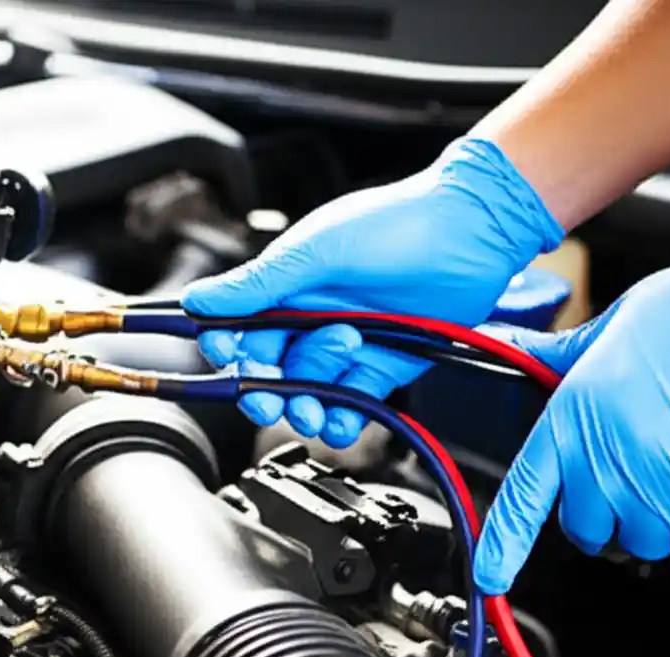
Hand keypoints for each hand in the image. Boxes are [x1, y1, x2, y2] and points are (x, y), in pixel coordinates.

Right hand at [181, 137, 563, 447]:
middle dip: (266, 390)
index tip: (232, 361)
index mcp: (286, 287)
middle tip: (273, 399)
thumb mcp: (316, 252)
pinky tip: (344, 419)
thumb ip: (257, 284)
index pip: (239, 330)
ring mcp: (346, 345)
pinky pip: (352, 403)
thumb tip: (198, 300)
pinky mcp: (383, 367)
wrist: (472, 232)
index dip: (229, 351)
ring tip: (320, 402)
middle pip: (270, 370)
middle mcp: (311, 318)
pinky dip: (344, 418)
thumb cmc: (396, 225)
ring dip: (306, 405)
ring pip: (308, 392)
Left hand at [474, 210, 669, 594]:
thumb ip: (562, 357)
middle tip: (638, 467)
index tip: (489, 574)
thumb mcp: (616, 323)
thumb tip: (508, 343)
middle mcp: (610, 464)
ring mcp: (663, 498)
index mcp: (575, 416)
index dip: (502, 543)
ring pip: (638, 546)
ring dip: (656, 521)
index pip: (523, 497)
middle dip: (603, 509)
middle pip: (584, 530)